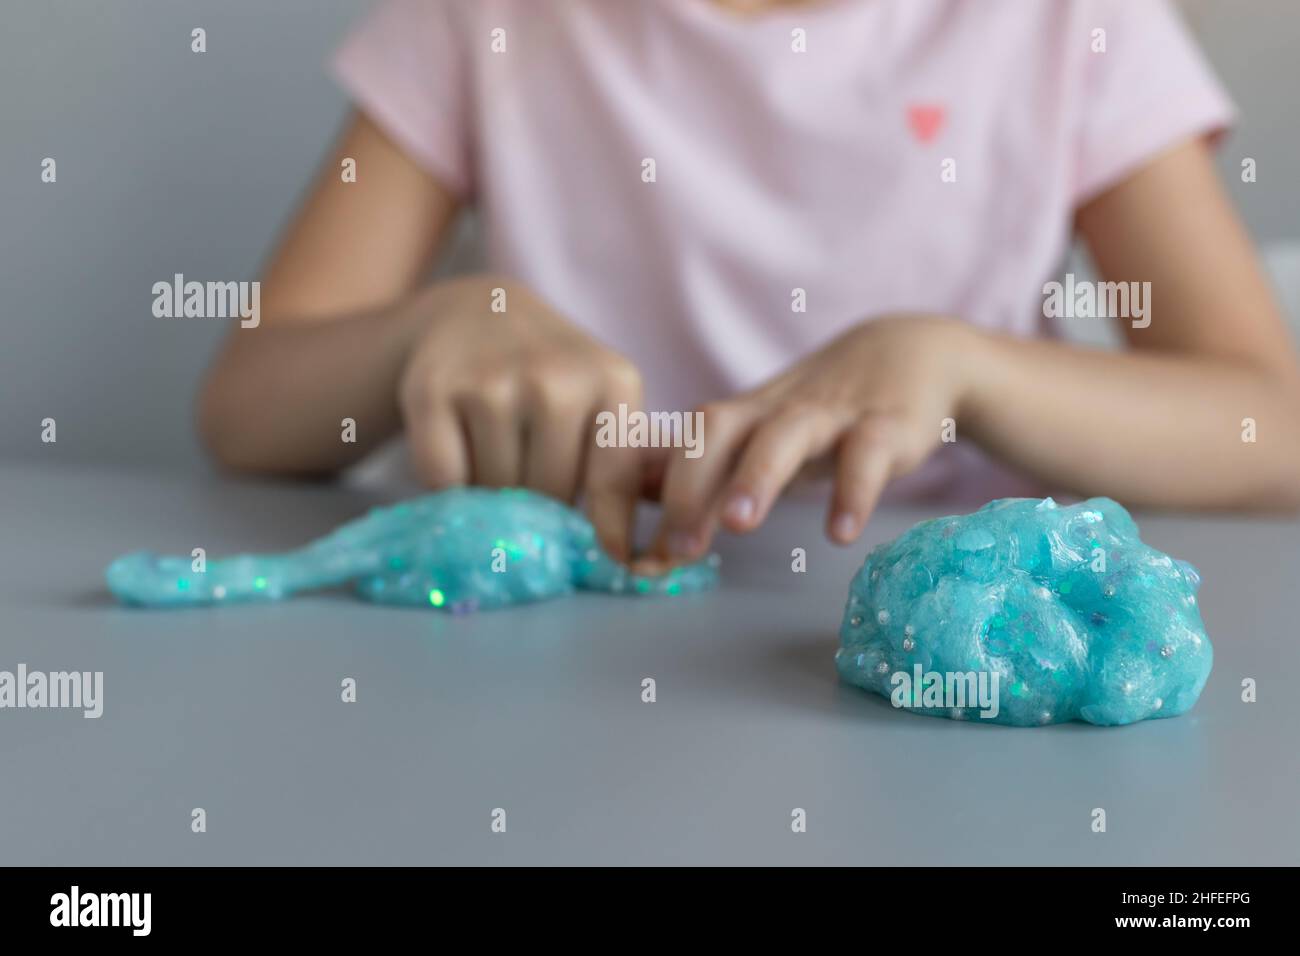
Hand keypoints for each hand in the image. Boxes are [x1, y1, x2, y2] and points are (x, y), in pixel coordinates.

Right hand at [398, 275, 645, 559]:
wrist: (479, 314)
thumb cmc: (554, 378)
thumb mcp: (603, 403)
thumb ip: (616, 470)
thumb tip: (611, 558)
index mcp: (613, 381)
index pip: (613, 483)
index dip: (608, 535)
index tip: (608, 566)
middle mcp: (555, 377)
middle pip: (549, 495)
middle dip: (540, 508)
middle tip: (530, 483)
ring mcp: (491, 381)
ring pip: (495, 492)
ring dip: (492, 495)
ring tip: (496, 456)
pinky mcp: (432, 389)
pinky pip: (444, 480)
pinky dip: (448, 485)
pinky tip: (459, 449)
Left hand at [649, 315, 975, 558]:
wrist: (915, 352)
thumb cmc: (824, 412)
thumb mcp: (765, 437)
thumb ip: (709, 473)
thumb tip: (641, 511)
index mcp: (742, 418)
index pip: (685, 447)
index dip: (658, 497)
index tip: (644, 557)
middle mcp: (777, 411)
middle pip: (719, 429)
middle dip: (692, 485)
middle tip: (680, 547)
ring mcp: (832, 415)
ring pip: (786, 435)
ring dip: (757, 476)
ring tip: (739, 526)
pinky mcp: (887, 425)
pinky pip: (867, 454)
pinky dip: (853, 490)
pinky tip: (840, 533)